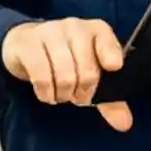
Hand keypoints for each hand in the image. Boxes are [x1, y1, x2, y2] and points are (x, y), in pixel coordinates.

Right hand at [1, 18, 132, 131]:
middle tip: (76, 95)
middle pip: (87, 71)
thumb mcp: (89, 73)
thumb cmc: (65, 57)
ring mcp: (50, 32)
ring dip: (64, 94)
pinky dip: (47, 94)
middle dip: (83, 92)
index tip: (113, 67)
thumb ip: (109, 99)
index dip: (111, 57)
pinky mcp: (28, 44)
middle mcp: (74, 27)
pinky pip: (42, 77)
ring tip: (62, 93)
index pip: (108, 42)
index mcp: (96, 30)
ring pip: (65, 76)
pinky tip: (47, 93)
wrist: (26, 43)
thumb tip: (124, 123)